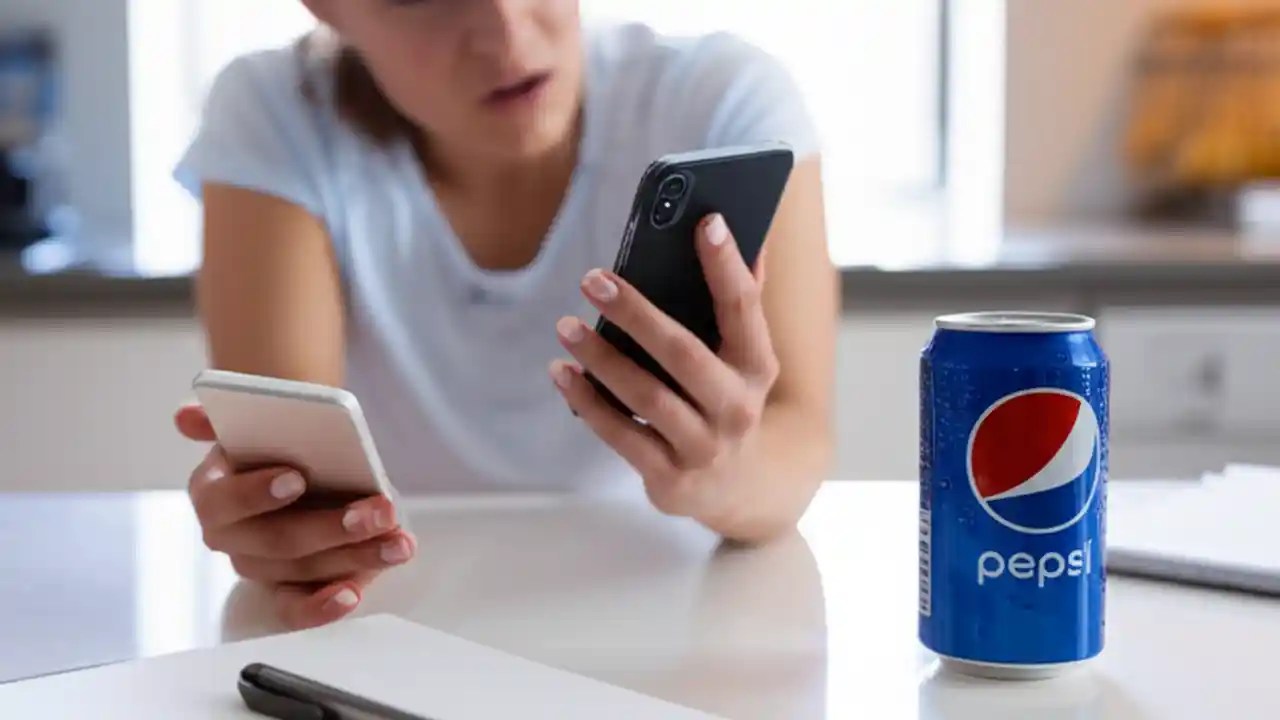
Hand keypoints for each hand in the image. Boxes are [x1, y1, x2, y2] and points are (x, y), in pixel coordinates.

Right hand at [174, 404, 416, 628]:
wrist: (300, 466)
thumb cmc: (276, 448)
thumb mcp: (253, 426)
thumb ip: (222, 419)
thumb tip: (185, 417)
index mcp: (212, 493)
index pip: (225, 500)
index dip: (257, 493)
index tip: (297, 478)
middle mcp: (232, 537)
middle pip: (279, 539)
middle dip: (333, 526)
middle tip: (379, 511)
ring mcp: (262, 567)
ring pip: (305, 569)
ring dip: (356, 556)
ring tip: (398, 541)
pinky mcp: (291, 590)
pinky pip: (300, 608)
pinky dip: (325, 606)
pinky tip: (355, 593)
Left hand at [549, 214, 777, 522]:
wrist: (741, 489)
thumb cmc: (728, 400)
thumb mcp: (744, 358)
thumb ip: (739, 300)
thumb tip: (738, 228)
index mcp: (758, 367)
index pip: (744, 309)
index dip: (727, 266)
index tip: (706, 221)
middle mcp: (737, 408)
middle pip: (684, 354)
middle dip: (638, 314)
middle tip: (594, 278)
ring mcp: (704, 447)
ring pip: (647, 397)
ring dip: (602, 358)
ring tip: (566, 324)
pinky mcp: (670, 478)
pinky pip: (621, 436)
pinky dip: (588, 402)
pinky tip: (562, 371)